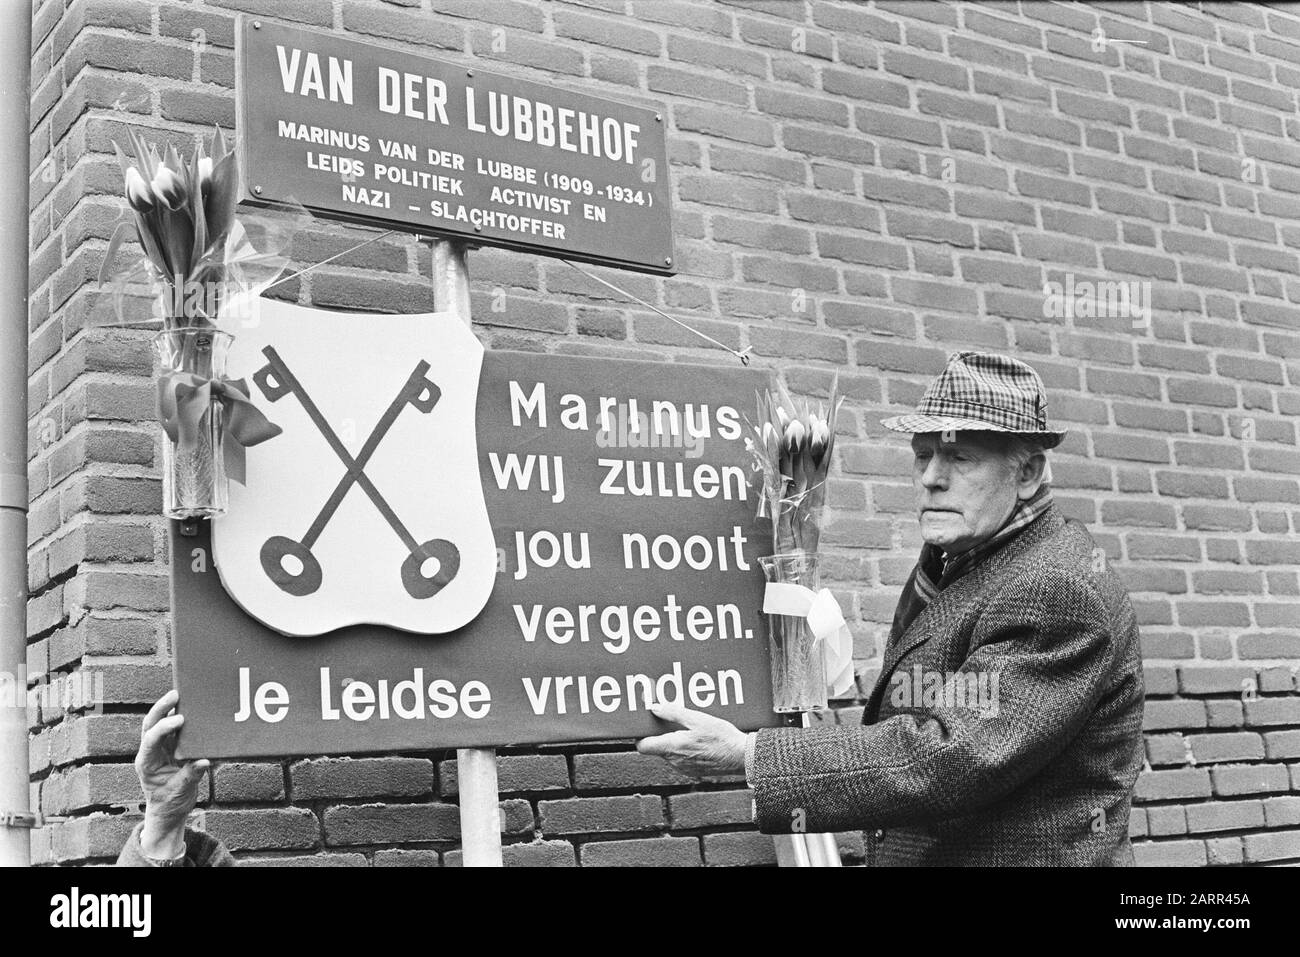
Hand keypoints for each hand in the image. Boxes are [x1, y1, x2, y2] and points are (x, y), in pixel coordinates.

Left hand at [134, 690, 209, 859]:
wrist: (168, 812)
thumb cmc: (170, 804)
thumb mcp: (180, 793)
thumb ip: (191, 776)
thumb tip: (204, 761)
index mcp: (147, 764)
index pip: (151, 740)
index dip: (164, 728)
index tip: (180, 720)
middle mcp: (151, 752)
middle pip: (150, 724)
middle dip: (161, 708)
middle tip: (176, 694)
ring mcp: (160, 748)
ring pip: (160, 723)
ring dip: (170, 708)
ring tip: (184, 694)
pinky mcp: (171, 747)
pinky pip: (174, 729)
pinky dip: (181, 717)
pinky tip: (192, 708)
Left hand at [636, 702, 747, 779]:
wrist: (742, 757)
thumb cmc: (722, 738)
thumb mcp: (698, 719)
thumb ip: (673, 712)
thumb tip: (655, 708)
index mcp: (673, 747)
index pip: (642, 746)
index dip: (640, 736)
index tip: (645, 726)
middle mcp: (675, 761)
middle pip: (657, 748)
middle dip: (661, 734)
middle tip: (670, 720)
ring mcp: (684, 769)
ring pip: (669, 753)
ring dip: (674, 741)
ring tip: (689, 729)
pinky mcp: (693, 772)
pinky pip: (681, 759)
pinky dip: (684, 749)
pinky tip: (697, 740)